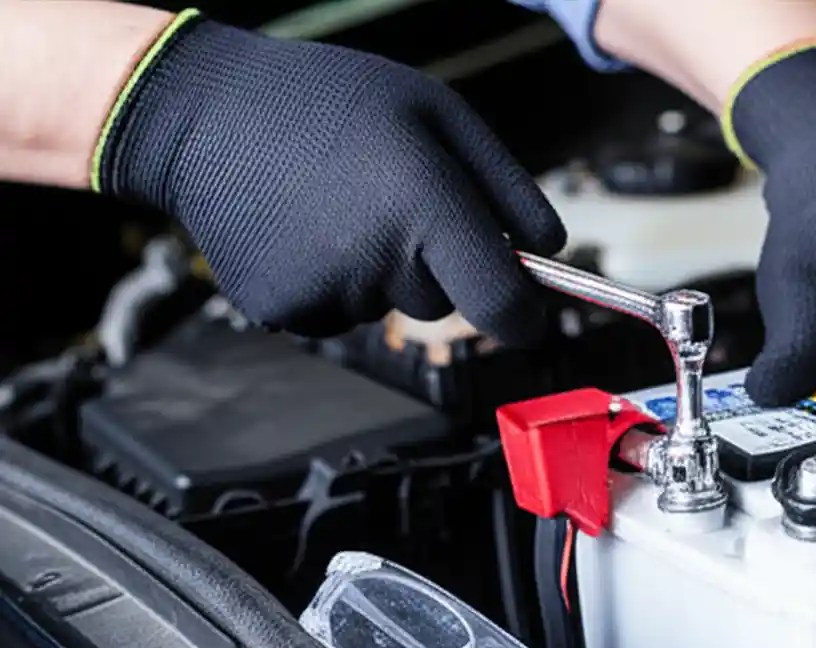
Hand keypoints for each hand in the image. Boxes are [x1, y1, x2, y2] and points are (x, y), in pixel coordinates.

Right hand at [95, 13, 563, 342]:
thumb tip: (550, 249)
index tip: (526, 310)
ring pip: (387, 308)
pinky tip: (304, 229)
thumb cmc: (329, 100)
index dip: (524, 316)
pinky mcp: (283, 311)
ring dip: (379, 271)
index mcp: (426, 207)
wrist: (202, 112)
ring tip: (336, 202)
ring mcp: (326, 293)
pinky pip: (336, 314)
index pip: (504, 306)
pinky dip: (331, 283)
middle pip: (444, 304)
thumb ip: (506, 186)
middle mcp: (379, 261)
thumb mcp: (438, 113)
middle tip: (391, 200)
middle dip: (436, 266)